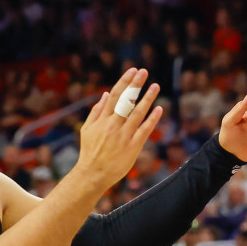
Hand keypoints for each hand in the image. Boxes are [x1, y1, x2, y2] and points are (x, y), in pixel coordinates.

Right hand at [75, 68, 162, 190]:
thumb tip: (105, 94)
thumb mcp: (87, 130)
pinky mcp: (133, 146)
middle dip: (135, 85)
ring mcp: (123, 135)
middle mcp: (112, 125)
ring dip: (147, 98)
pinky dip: (152, 119)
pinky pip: (145, 129)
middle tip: (144, 71)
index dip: (124, 82)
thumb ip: (96, 112)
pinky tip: (159, 108)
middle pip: (125, 101)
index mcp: (102, 120)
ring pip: (137, 113)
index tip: (133, 70)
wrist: (92, 175)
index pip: (114, 96)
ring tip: (156, 85)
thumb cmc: (90, 151)